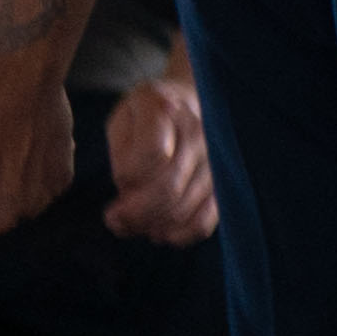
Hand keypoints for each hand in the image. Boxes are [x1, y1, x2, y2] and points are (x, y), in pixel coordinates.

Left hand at [104, 74, 218, 246]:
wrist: (190, 102)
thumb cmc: (145, 114)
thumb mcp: (122, 119)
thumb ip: (121, 153)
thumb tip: (128, 193)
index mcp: (162, 107)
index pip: (152, 153)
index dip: (129, 176)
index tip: (118, 182)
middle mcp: (196, 132)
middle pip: (169, 186)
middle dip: (136, 212)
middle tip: (113, 221)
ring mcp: (214, 159)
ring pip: (185, 206)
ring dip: (153, 225)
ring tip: (129, 227)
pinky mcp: (223, 183)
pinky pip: (207, 218)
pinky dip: (181, 234)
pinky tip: (159, 234)